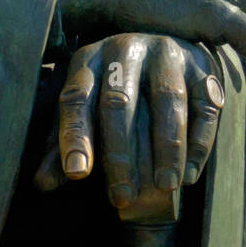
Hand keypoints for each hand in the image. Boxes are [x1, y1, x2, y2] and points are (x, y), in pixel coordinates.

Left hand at [34, 33, 224, 209]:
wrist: (164, 52)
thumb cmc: (115, 91)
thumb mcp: (85, 111)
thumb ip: (63, 146)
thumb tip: (42, 183)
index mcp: (89, 60)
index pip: (76, 97)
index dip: (75, 136)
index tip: (77, 175)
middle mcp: (125, 49)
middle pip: (120, 101)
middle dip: (121, 154)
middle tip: (123, 197)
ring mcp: (166, 52)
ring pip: (167, 100)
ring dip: (167, 148)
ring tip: (165, 186)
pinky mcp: (202, 64)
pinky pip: (204, 104)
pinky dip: (198, 142)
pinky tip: (189, 174)